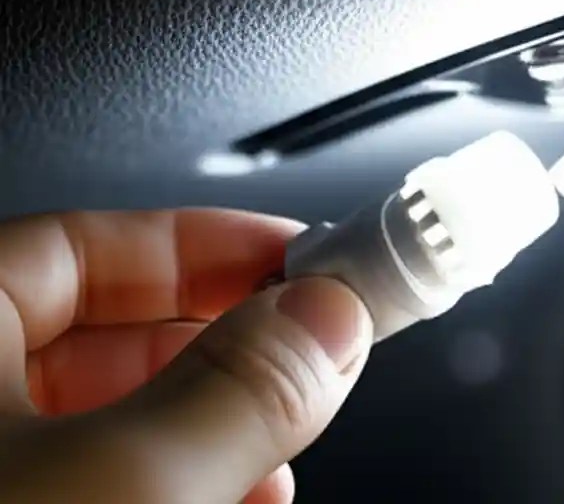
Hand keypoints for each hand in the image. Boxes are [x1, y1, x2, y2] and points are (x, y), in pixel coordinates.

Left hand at [0, 209, 372, 502]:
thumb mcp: (120, 480)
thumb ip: (236, 390)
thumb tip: (325, 318)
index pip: (78, 245)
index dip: (206, 246)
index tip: (304, 261)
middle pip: (103, 335)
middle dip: (227, 348)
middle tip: (314, 353)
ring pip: (105, 419)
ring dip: (214, 426)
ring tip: (283, 453)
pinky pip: (90, 485)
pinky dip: (173, 486)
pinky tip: (238, 500)